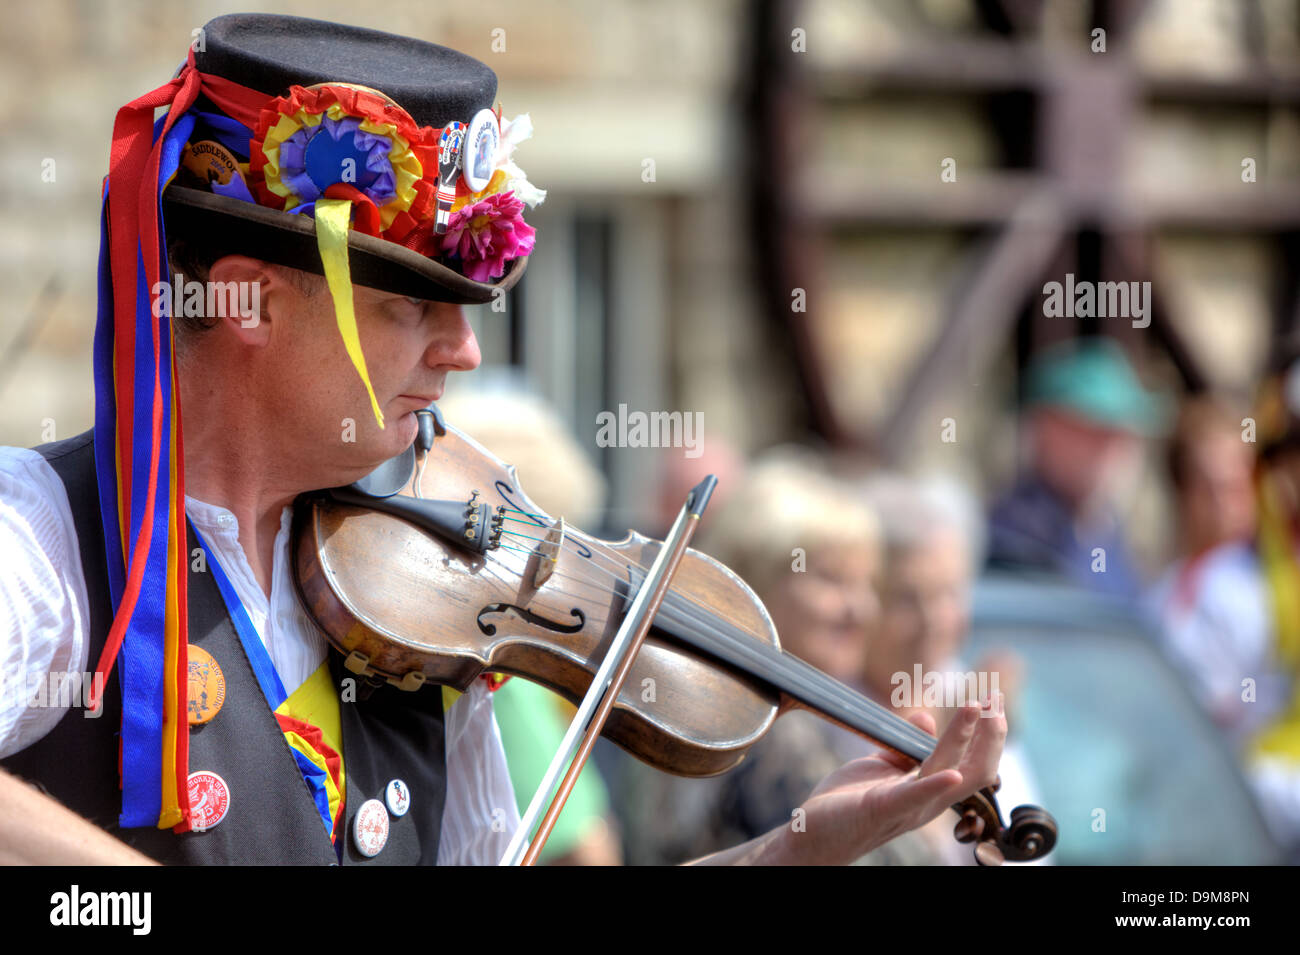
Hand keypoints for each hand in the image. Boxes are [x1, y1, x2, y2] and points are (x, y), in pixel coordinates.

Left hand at [759, 695, 1003, 864]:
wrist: (815, 834)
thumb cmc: (849, 802)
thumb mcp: (883, 766)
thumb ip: (906, 744)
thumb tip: (926, 716)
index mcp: (930, 790)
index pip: (972, 762)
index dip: (986, 733)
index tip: (991, 699)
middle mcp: (928, 802)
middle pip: (975, 770)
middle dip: (990, 735)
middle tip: (994, 700)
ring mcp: (908, 808)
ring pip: (952, 775)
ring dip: (964, 738)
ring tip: (974, 707)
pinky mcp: (882, 808)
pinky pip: (913, 798)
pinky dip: (934, 786)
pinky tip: (950, 775)